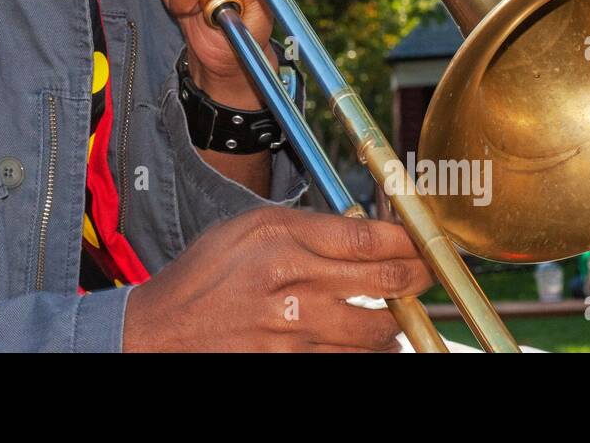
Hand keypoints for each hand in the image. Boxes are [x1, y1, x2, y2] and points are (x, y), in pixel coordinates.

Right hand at [122, 207, 433, 351]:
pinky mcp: (292, 363)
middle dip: (416, 276)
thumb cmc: (205, 275)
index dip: (406, 240)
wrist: (165, 330)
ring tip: (394, 313)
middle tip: (424, 272)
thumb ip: (305, 226)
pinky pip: (350, 360)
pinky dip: (366, 351)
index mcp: (281, 241)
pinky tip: (366, 340)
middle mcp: (293, 287)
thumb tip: (361, 229)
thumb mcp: (247, 227)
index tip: (419, 241)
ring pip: (376, 331)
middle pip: (384, 283)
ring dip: (395, 321)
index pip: (365, 239)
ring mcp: (295, 332)